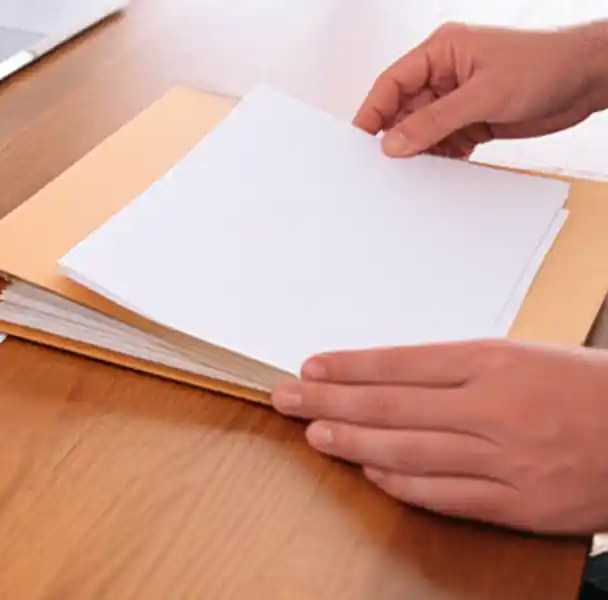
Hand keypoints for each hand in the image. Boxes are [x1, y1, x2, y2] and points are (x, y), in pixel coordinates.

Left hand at [272, 340, 607, 534]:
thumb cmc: (587, 389)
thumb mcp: (524, 359)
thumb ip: (460, 371)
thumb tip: (383, 379)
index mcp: (496, 362)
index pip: (401, 364)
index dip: (348, 368)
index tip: (309, 368)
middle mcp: (496, 408)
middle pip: (393, 406)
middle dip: (330, 401)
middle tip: (285, 398)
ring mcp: (508, 459)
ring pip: (411, 452)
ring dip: (354, 444)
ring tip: (315, 434)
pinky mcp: (522, 503)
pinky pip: (447, 495)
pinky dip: (402, 485)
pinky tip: (370, 473)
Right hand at [354, 21, 607, 157]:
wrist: (590, 77)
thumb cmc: (545, 65)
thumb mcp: (484, 95)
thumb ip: (435, 121)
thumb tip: (393, 142)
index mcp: (440, 51)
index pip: (392, 83)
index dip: (372, 111)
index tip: (358, 140)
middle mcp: (445, 73)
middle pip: (404, 109)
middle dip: (398, 136)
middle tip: (387, 166)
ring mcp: (459, 97)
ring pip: (423, 128)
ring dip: (421, 149)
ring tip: (418, 171)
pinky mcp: (474, 118)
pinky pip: (445, 140)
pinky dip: (442, 155)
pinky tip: (444, 168)